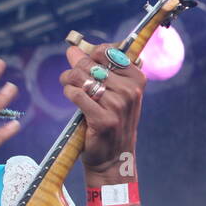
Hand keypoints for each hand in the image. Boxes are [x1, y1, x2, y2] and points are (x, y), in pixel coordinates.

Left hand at [59, 38, 144, 174]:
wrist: (114, 157)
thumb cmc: (111, 119)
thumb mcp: (112, 92)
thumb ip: (94, 69)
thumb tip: (72, 49)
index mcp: (137, 78)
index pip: (106, 52)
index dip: (89, 55)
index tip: (84, 65)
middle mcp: (131, 90)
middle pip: (90, 64)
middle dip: (74, 68)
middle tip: (69, 77)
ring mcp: (118, 106)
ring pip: (81, 78)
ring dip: (68, 80)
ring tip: (68, 85)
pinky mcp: (104, 120)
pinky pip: (77, 95)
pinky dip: (69, 93)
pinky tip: (71, 96)